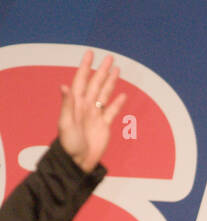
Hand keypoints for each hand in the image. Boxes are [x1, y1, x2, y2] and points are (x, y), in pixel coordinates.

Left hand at [57, 50, 125, 172]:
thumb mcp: (66, 123)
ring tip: (117, 70)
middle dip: (102, 70)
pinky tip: (122, 95)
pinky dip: (117, 103)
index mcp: (76, 103)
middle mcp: (86, 106)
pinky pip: (112, 111)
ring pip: (105, 94)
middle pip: (96, 83)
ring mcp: (96, 115)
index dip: (85, 66)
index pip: (81, 79)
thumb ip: (67, 104)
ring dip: (111, 82)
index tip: (90, 54)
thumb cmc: (69, 144)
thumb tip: (64, 86)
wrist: (78, 161)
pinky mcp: (104, 126)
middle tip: (109, 57)